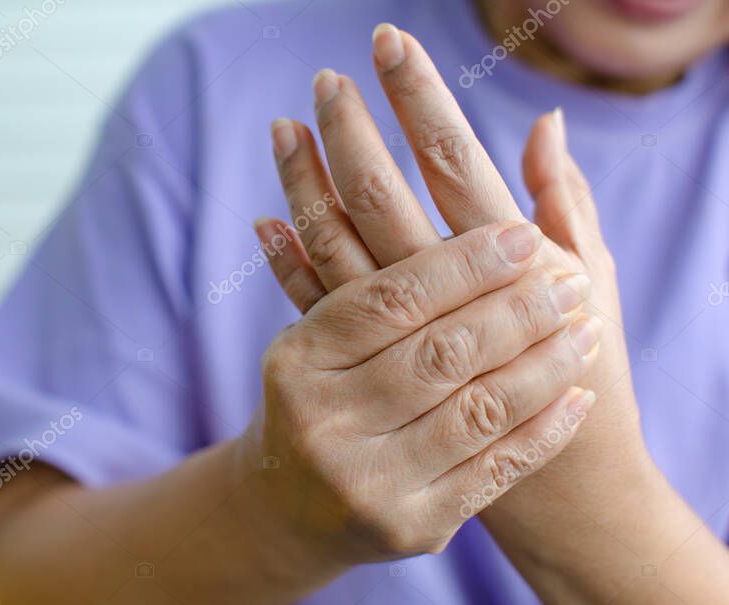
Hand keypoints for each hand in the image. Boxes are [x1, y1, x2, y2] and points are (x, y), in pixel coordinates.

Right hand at [237, 219, 598, 566]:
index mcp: (296, 362)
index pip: (391, 299)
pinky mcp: (410, 527)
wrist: (286, 509)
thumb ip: (333, 261)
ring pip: (478, 408)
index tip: (521, 234)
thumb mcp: (309, 338)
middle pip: (440, 351)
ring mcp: (366, 481)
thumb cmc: (311, 403)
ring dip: (545, 363)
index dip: (462, 264)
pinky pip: (494, 470)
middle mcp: (324, 422)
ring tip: (584, 327)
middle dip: (517, 310)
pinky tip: (575, 394)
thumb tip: (330, 147)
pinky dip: (543, 428)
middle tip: (569, 281)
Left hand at [257, 24, 644, 509]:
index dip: (418, 98)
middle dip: (350, 132)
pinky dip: (289, 263)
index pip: (451, 158)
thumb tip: (546, 123)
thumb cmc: (584, 376)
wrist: (556, 494)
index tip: (388, 45)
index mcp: (514, 263)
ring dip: (306, 183)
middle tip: (324, 79)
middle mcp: (446, 299)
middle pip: (380, 195)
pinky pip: (318, 310)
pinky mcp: (370, 376)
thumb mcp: (597, 288)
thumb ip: (569, 207)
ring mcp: (397, 339)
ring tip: (283, 128)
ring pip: (337, 245)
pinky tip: (265, 221)